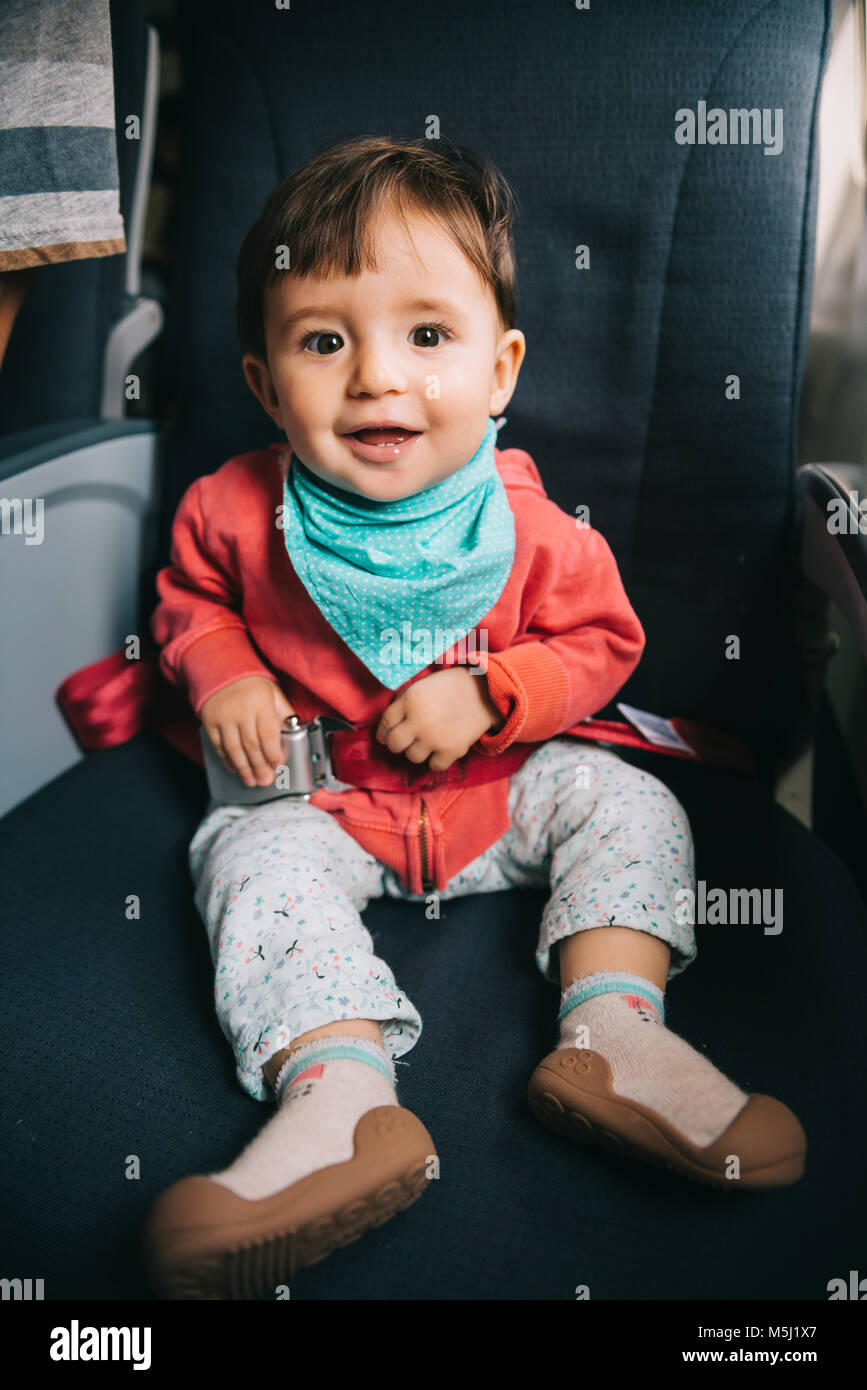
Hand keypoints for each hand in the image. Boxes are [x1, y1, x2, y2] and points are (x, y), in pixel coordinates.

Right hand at [200, 676, 295, 786]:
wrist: (221, 670)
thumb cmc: (252, 685)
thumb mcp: (273, 693)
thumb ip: (283, 714)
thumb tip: (293, 734)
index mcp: (260, 702)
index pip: (268, 732)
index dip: (273, 752)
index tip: (277, 764)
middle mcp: (240, 710)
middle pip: (251, 745)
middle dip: (259, 766)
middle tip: (265, 780)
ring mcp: (223, 717)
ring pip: (234, 749)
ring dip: (244, 768)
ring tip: (251, 781)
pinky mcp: (209, 722)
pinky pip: (219, 746)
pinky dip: (227, 760)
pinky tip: (235, 769)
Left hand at [374, 666, 505, 771]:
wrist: (484, 692)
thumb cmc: (450, 687)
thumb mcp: (422, 686)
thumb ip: (403, 702)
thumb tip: (388, 723)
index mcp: (410, 701)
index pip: (385, 723)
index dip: (383, 732)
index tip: (384, 737)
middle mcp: (419, 721)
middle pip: (394, 744)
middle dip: (395, 745)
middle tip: (403, 743)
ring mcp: (434, 738)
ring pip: (412, 757)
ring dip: (417, 751)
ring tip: (427, 742)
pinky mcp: (451, 750)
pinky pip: (435, 766)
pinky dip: (437, 760)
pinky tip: (440, 750)